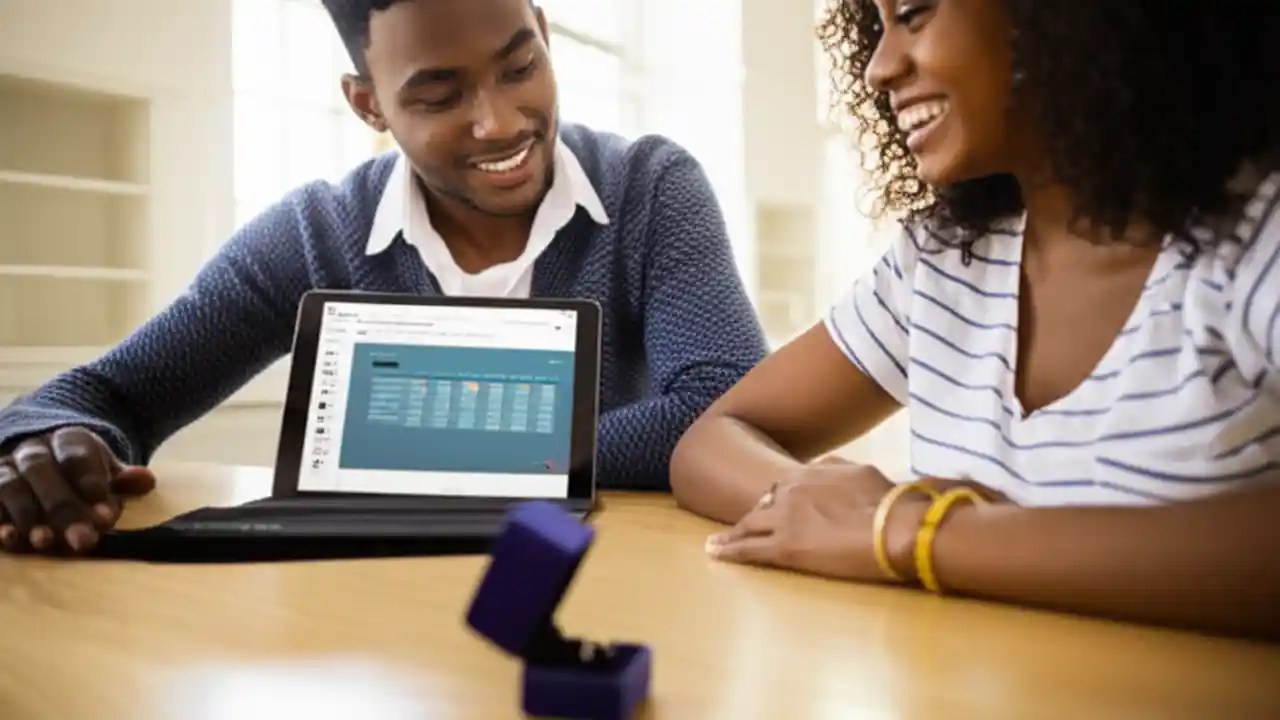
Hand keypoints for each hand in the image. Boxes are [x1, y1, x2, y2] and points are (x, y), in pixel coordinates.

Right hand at [0, 427, 155, 554]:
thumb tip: (146, 480)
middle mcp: (32, 449)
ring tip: (45, 542)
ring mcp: (6, 466)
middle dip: (63, 507)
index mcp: (68, 439)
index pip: (78, 457)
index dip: (92, 485)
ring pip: (11, 486)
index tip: (107, 516)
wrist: (44, 453)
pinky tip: (9, 539)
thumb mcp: (106, 468)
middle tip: (82, 539)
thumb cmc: (82, 471)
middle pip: (42, 472)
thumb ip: (123, 478)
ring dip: (27, 515)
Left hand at [705, 463, 908, 580]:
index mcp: (809, 473)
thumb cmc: (888, 502)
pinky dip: (729, 551)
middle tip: (750, 528)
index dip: (778, 499)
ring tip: (716, 542)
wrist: (892, 527)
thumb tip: (826, 469)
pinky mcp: (785, 548)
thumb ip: (838, 470)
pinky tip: (714, 553)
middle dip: (756, 517)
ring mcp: (784, 520)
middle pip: (763, 505)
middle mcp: (789, 492)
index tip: (775, 507)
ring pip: (749, 526)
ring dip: (733, 534)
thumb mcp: (862, 473)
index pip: (783, 486)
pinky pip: (749, 550)